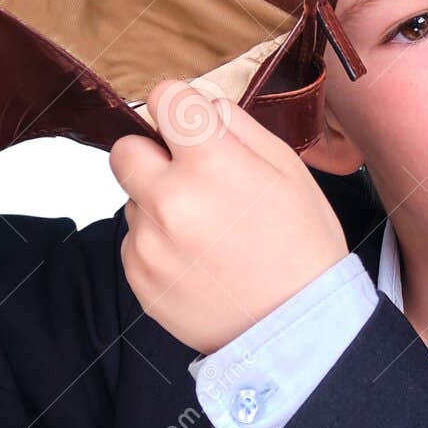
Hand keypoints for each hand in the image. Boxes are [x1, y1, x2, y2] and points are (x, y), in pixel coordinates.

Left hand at [112, 80, 349, 354]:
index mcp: (210, 162)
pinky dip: (158, 244)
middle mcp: (169, 199)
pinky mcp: (138, 277)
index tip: (191, 124)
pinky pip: (134, 240)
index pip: (164, 97)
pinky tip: (197, 261)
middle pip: (126, 149)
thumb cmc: (301, 246)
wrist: (296, 329)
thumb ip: (239, 127)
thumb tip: (202, 107)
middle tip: (190, 178)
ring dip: (158, 204)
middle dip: (153, 155)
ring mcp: (149, 242)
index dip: (180, 107)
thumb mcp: (289, 170)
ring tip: (206, 232)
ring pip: (132, 199)